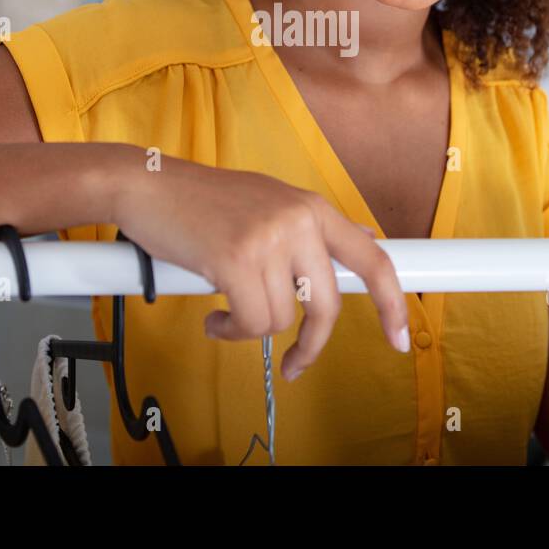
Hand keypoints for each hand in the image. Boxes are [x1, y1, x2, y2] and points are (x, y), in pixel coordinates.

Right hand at [108, 147, 410, 381]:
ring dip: (250, 327)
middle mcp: (298, 220)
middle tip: (293, 362)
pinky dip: (230, 329)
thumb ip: (313, 228)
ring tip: (225, 310)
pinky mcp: (235, 260)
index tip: (400, 339)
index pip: (372, 259)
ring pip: (280, 319)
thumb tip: (365, 243)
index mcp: (312, 207)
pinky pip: (250, 321)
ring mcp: (268, 239)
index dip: (392, 303)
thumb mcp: (270, 203)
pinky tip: (213, 317)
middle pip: (326, 305)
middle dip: (310, 343)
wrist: (148, 185)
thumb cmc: (203, 202)